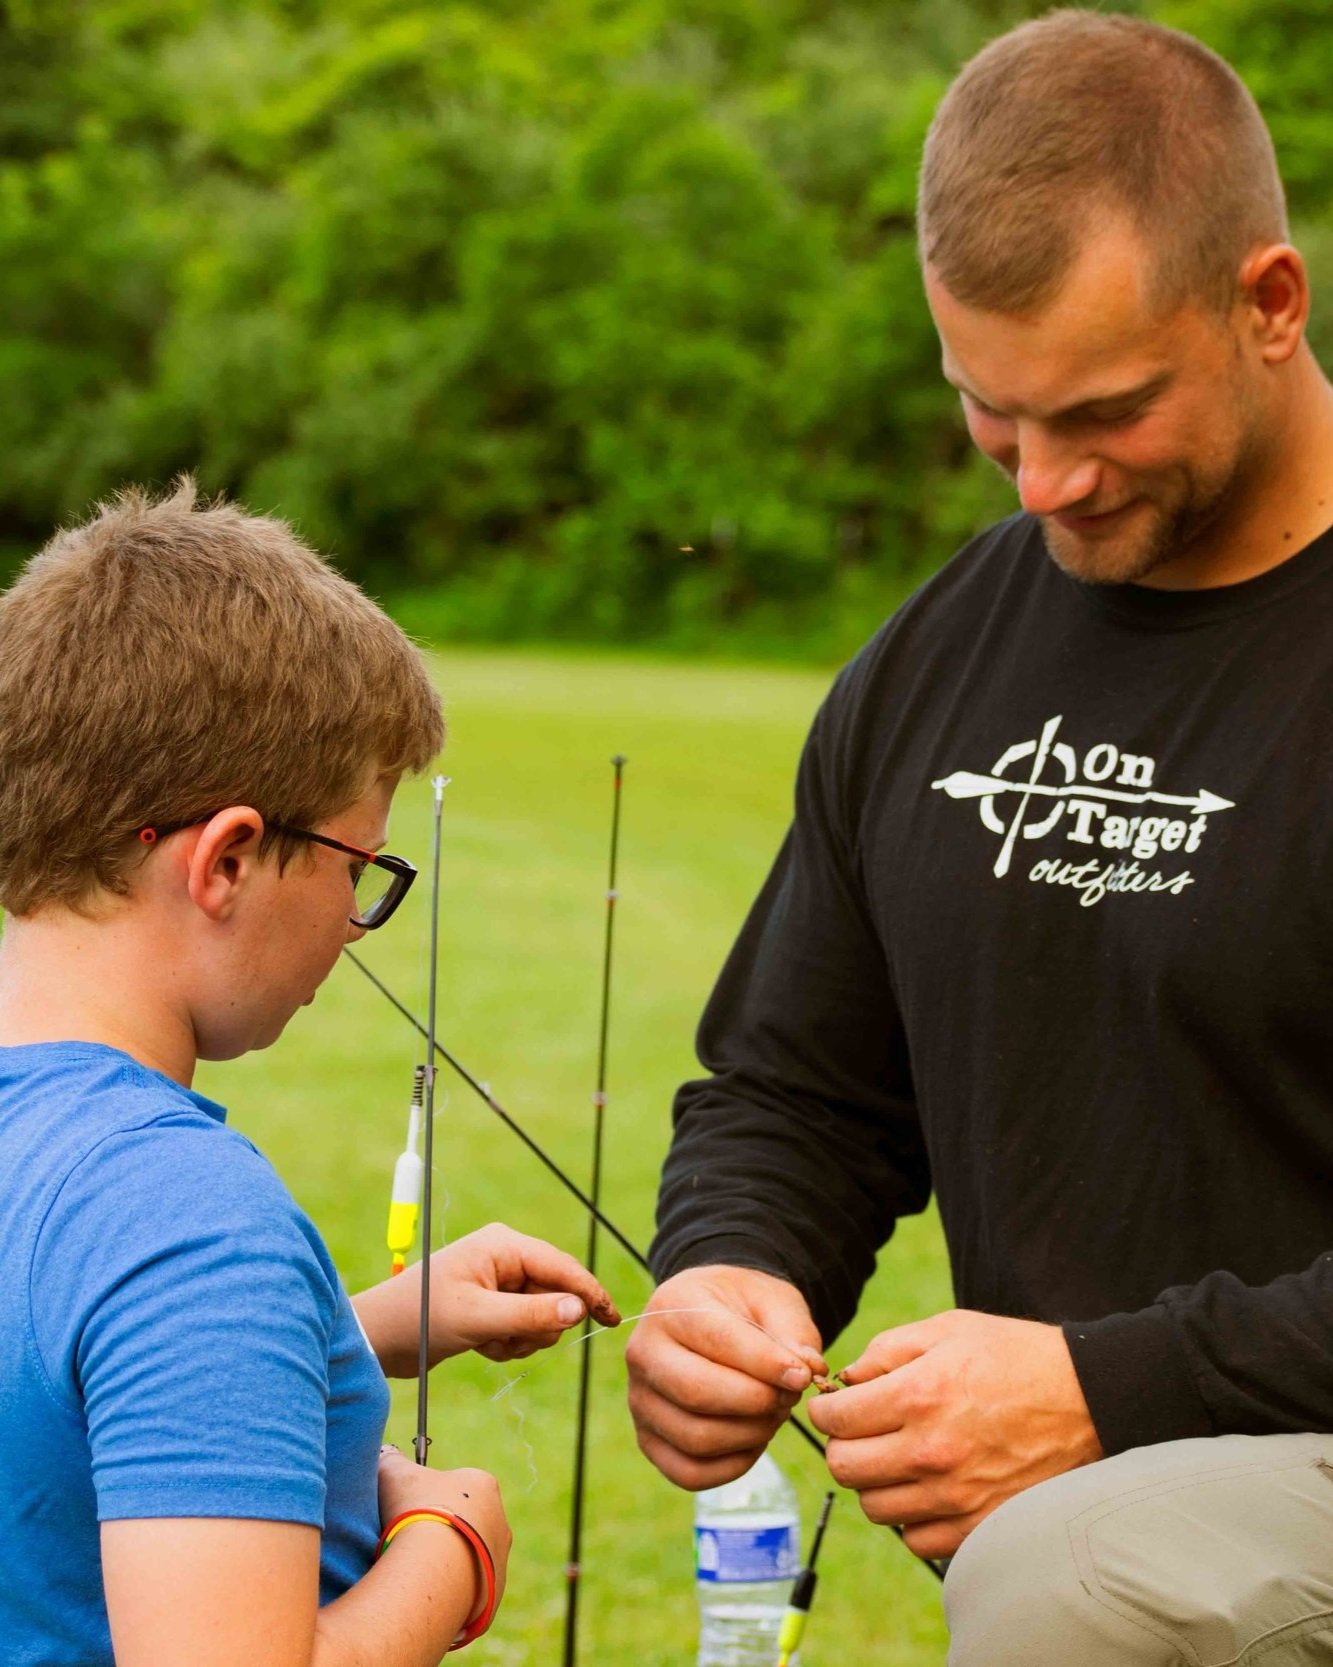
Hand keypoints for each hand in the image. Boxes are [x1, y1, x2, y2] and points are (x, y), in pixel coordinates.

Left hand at [355, 1222, 619, 1373]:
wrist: (379, 1338)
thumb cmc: (420, 1319)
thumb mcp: (479, 1319)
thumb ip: (531, 1313)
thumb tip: (579, 1309)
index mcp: (503, 1245)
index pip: (562, 1266)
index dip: (590, 1293)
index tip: (613, 1319)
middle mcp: (506, 1256)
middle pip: (555, 1294)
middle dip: (538, 1325)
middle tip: (507, 1339)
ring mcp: (500, 1280)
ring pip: (542, 1315)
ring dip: (521, 1338)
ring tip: (488, 1343)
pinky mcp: (493, 1303)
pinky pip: (524, 1326)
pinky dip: (509, 1342)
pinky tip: (481, 1345)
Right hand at [377, 1445, 510, 1621]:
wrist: (435, 1568)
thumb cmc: (417, 1511)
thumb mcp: (395, 1473)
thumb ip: (391, 1460)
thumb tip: (387, 1455)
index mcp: (482, 1486)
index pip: (455, 1487)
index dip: (428, 1497)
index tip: (407, 1511)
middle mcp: (499, 1519)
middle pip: (464, 1522)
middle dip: (439, 1530)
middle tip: (408, 1542)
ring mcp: (500, 1557)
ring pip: (467, 1556)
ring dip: (445, 1561)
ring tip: (415, 1570)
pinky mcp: (494, 1590)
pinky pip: (468, 1588)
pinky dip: (449, 1589)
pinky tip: (427, 1590)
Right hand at [626, 1265, 825, 1489]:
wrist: (711, 1316)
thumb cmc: (743, 1307)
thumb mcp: (773, 1301)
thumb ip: (793, 1333)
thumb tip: (807, 1370)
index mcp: (670, 1305)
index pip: (716, 1339)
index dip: (765, 1363)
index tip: (803, 1376)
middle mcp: (643, 1353)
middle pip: (697, 1393)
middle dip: (757, 1402)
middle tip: (789, 1397)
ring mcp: (639, 1400)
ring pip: (695, 1438)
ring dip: (750, 1434)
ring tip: (775, 1413)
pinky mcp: (648, 1439)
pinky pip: (689, 1473)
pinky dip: (733, 1465)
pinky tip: (756, 1439)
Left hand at [807, 1309, 1102, 1560]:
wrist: (1088, 1398)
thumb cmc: (1015, 1356)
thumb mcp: (948, 1330)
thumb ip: (887, 1350)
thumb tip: (846, 1381)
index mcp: (918, 1395)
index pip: (835, 1419)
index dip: (825, 1410)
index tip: (835, 1406)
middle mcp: (931, 1451)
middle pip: (845, 1468)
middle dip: (843, 1445)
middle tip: (862, 1432)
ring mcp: (956, 1495)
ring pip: (875, 1507)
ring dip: (876, 1483)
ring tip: (899, 1458)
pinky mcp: (980, 1525)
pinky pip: (916, 1539)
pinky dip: (913, 1518)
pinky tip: (928, 1488)